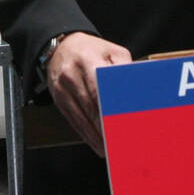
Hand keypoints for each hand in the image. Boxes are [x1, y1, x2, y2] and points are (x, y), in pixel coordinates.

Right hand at [46, 32, 131, 156]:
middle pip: (91, 107)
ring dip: (96, 136)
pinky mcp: (57, 99)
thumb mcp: (111, 50)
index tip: (123, 124)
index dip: (111, 110)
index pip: (100, 89)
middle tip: (121, 142)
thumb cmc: (90, 50)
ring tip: (111, 149)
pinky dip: (86, 134)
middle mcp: (72, 75)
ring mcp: (62, 88)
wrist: (60, 46)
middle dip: (106, 127)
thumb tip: (136, 90)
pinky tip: (97, 143)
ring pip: (81, 118)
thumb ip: (124, 68)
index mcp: (88, 60)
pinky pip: (73, 120)